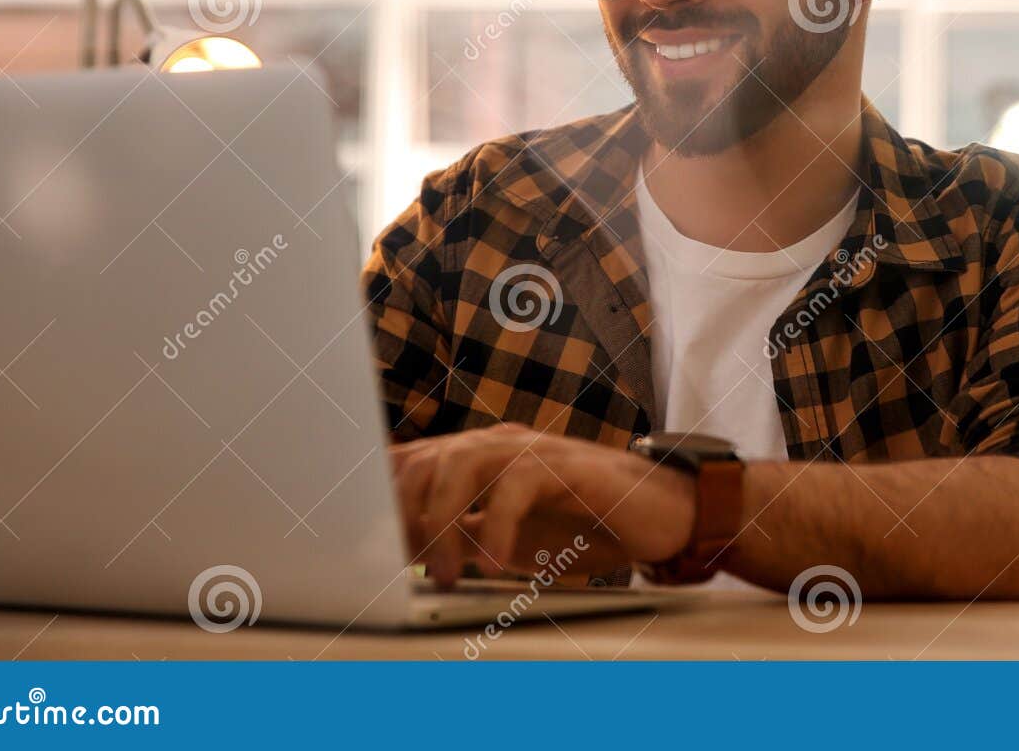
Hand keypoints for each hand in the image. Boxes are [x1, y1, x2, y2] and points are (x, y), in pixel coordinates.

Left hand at [390, 424, 696, 586]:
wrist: (660, 515)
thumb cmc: (583, 525)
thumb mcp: (508, 539)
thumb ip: (458, 537)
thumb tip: (402, 552)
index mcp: (477, 458)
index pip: (409, 460)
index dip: (377, 493)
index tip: (358, 539)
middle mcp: (496, 444)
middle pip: (425, 460)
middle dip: (403, 514)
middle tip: (402, 569)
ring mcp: (530, 449)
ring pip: (461, 463)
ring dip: (443, 522)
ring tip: (448, 573)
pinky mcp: (563, 465)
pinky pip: (515, 486)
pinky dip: (497, 527)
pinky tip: (496, 564)